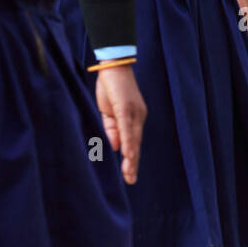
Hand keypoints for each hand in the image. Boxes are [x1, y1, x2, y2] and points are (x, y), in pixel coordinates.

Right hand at [96, 66, 146, 185]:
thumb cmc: (111, 88)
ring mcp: (133, 112)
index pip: (135, 142)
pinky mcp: (125, 108)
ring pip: (133, 139)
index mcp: (135, 118)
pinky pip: (127, 128)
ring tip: (129, 173)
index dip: (132, 158)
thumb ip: (113, 130)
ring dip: (132, 157)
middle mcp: (138, 117)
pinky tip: (128, 154)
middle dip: (133, 163)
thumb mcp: (110, 112)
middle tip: (131, 180)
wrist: (113, 66)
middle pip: (136, 144)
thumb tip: (117, 148)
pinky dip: (128, 142)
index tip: (130, 174)